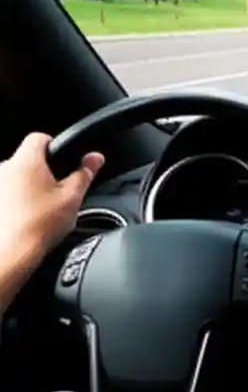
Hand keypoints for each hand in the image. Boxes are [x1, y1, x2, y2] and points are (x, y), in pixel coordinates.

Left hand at [0, 133, 103, 310]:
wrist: (10, 253)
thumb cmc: (39, 225)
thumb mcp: (72, 197)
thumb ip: (85, 173)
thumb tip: (95, 158)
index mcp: (27, 161)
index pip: (40, 138)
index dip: (55, 147)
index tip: (62, 161)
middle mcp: (3, 169)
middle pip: (26, 160)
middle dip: (41, 173)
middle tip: (55, 192)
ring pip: (13, 179)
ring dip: (24, 188)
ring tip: (39, 209)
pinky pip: (5, 194)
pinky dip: (12, 201)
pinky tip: (23, 218)